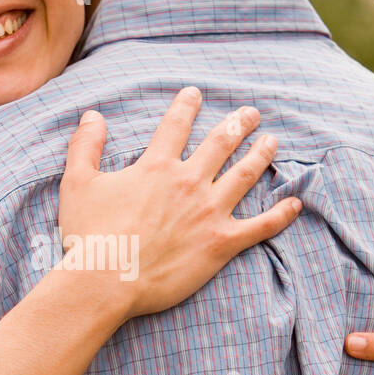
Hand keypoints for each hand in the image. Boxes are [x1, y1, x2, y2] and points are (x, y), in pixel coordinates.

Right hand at [58, 86, 301, 320]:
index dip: (187, 105)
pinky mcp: (222, 244)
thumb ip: (86, 145)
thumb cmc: (88, 235)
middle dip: (238, 123)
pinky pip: (260, 226)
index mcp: (156, 166)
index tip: (196, 93)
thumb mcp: (77, 183)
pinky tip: (295, 204)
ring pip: (244, 175)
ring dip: (261, 155)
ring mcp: (209, 213)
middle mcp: (189, 182)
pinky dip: (281, 215)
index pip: (176, 125)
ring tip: (272, 141)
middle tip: (251, 113)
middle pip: (221, 143)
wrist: (105, 281)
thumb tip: (92, 115)